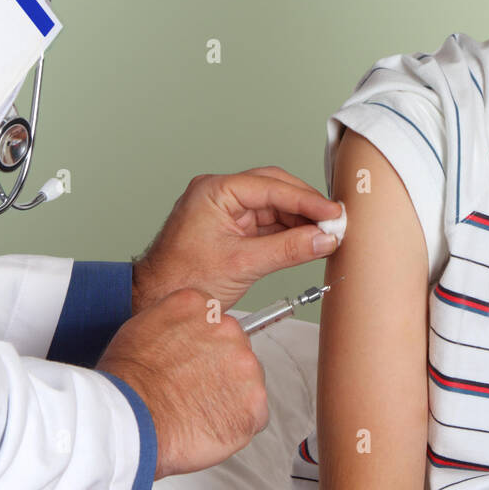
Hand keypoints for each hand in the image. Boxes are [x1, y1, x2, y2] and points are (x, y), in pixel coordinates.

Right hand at [98, 287, 267, 477]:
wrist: (130, 420)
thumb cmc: (128, 383)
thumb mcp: (141, 328)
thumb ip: (172, 322)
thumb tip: (181, 333)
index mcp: (200, 306)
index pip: (216, 322)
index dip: (204, 349)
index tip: (194, 364)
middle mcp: (228, 328)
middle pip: (235, 349)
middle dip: (220, 371)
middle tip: (194, 391)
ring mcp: (245, 365)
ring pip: (247, 382)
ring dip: (229, 397)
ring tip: (197, 412)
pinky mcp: (254, 402)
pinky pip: (254, 415)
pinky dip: (236, 424)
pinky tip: (210, 427)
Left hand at [131, 168, 341, 314]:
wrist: (152, 302)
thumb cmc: (181, 281)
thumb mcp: (242, 264)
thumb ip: (288, 249)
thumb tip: (324, 239)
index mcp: (216, 190)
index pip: (272, 186)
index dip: (307, 200)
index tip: (334, 213)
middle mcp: (220, 194)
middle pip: (275, 189)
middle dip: (307, 206)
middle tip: (336, 222)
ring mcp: (225, 210)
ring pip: (274, 207)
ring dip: (300, 220)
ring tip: (327, 235)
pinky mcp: (230, 228)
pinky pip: (266, 224)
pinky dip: (288, 233)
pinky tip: (308, 241)